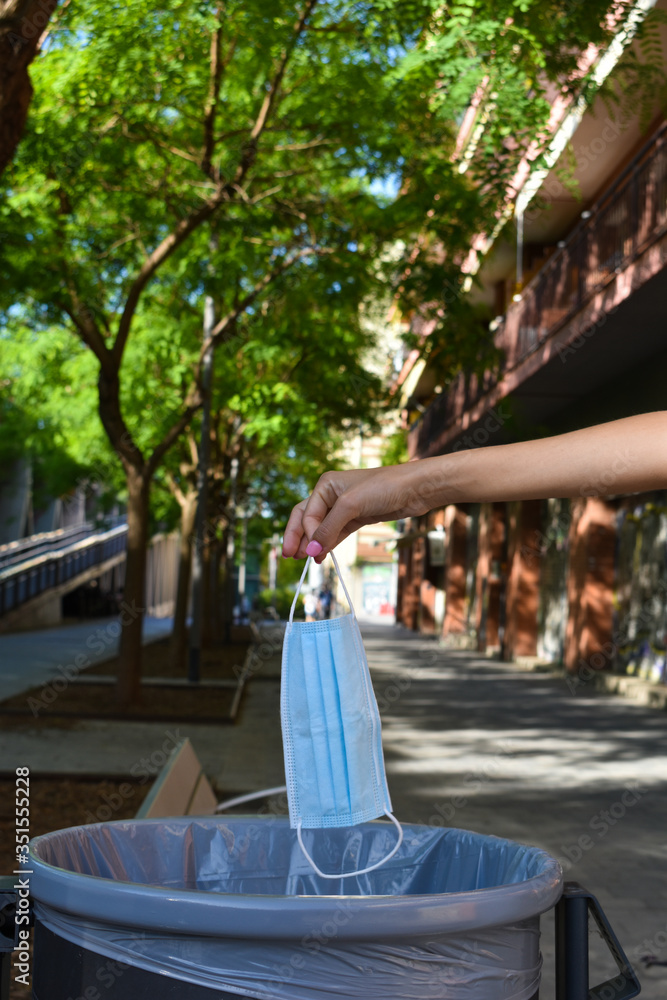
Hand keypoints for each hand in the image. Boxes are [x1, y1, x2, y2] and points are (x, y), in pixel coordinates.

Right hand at [282, 462, 434, 558]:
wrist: (415, 489)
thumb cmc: (383, 488)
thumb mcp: (351, 505)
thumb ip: (329, 528)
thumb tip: (311, 551)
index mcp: (326, 485)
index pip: (306, 512)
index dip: (307, 533)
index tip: (311, 551)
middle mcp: (332, 494)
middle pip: (307, 518)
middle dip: (298, 537)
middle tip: (288, 557)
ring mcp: (345, 507)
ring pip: (321, 527)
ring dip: (312, 543)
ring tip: (304, 561)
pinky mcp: (357, 517)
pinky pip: (336, 532)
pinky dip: (328, 544)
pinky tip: (321, 556)